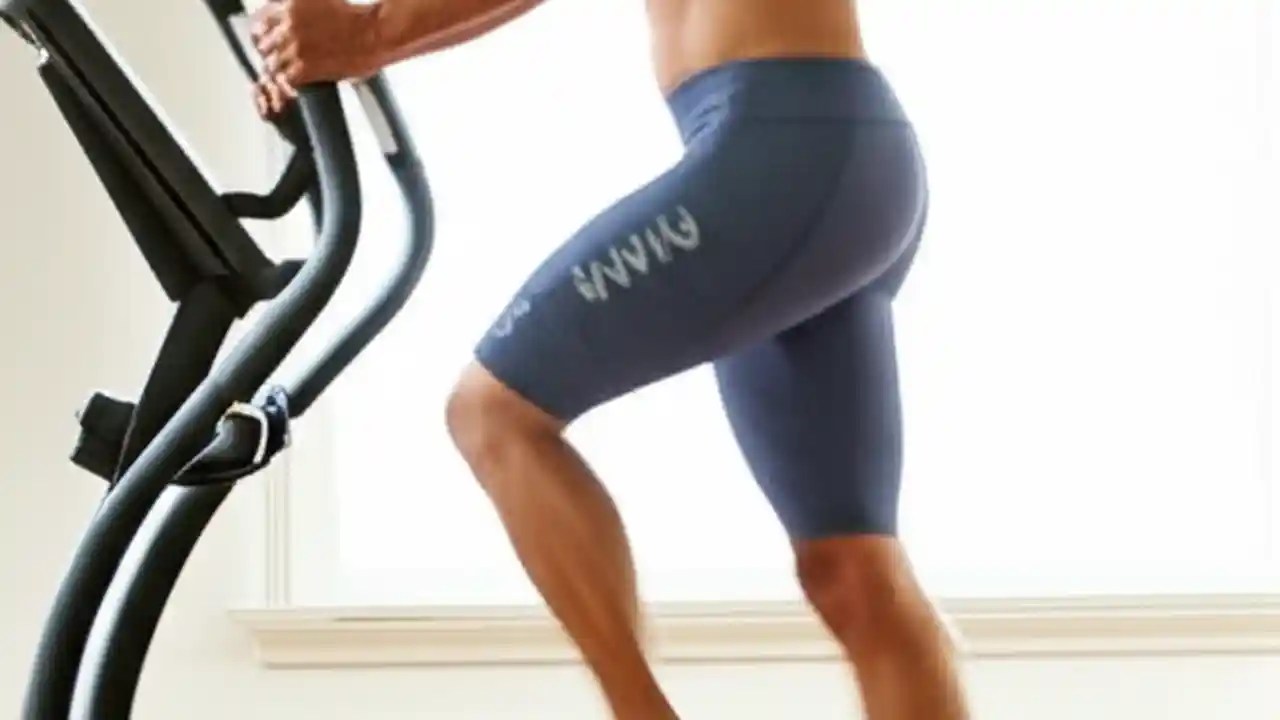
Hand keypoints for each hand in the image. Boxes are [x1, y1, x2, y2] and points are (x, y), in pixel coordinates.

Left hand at [250, 0, 382, 114]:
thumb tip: (285, 9)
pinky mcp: (304, 68)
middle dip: (269, 51)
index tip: (265, 38)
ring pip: (271, 62)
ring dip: (278, 69)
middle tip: (275, 58)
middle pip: (262, 43)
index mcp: (291, 4)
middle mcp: (288, 25)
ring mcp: (295, 48)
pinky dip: (288, 83)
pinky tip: (294, 84)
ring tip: (286, 72)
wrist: (373, 34)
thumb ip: (300, 5)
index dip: (263, 32)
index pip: (261, 21)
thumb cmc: (355, 17)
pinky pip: (284, 79)